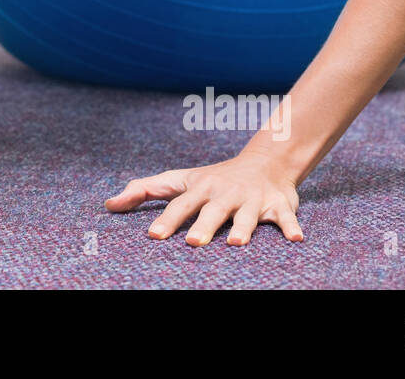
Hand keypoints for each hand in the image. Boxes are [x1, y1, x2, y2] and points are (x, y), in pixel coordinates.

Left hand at [105, 150, 302, 245]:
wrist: (265, 161)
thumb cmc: (213, 178)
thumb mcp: (179, 180)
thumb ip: (145, 191)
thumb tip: (108, 204)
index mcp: (200, 189)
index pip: (180, 205)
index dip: (166, 220)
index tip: (152, 236)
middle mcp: (225, 194)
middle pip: (212, 211)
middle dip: (204, 226)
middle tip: (193, 242)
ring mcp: (252, 199)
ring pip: (247, 215)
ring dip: (243, 227)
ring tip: (236, 243)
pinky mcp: (279, 205)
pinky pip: (286, 217)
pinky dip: (291, 226)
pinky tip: (296, 239)